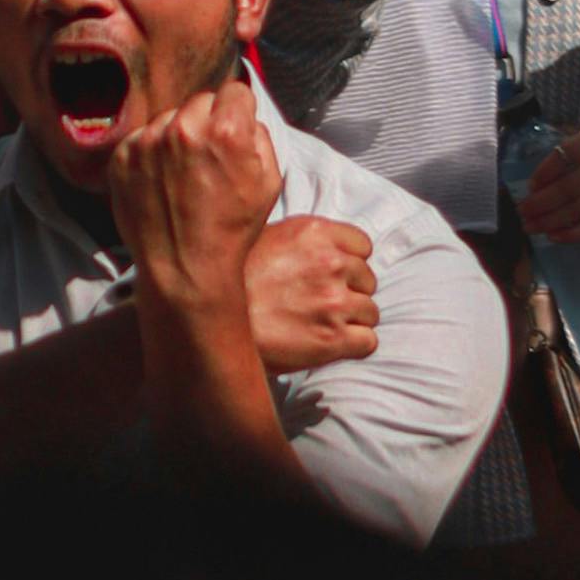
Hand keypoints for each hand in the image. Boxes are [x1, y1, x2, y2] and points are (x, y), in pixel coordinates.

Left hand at [110, 78, 281, 315]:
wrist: (184, 268)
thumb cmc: (232, 228)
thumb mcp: (270, 181)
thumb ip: (259, 135)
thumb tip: (243, 115)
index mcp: (225, 130)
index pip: (236, 91)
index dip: (240, 111)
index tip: (236, 130)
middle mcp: (183, 128)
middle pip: (201, 101)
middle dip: (209, 122)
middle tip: (210, 157)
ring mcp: (148, 141)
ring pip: (170, 118)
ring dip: (178, 136)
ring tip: (184, 175)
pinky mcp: (122, 156)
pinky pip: (142, 138)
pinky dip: (152, 153)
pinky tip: (163, 182)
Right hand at [243, 210, 378, 369]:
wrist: (209, 322)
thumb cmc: (230, 281)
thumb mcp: (261, 238)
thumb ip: (297, 239)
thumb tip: (312, 244)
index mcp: (315, 233)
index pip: (362, 246)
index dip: (349, 263)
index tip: (333, 275)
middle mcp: (331, 263)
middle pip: (367, 279)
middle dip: (350, 292)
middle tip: (321, 305)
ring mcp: (334, 302)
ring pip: (370, 312)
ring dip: (351, 321)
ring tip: (321, 327)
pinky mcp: (333, 339)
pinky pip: (368, 342)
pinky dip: (354, 346)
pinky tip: (331, 346)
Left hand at [517, 124, 579, 244]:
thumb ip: (561, 162)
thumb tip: (532, 189)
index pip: (568, 154)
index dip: (546, 171)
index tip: (530, 186)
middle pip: (571, 186)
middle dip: (542, 202)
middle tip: (522, 211)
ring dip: (551, 220)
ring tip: (531, 226)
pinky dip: (572, 234)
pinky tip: (553, 236)